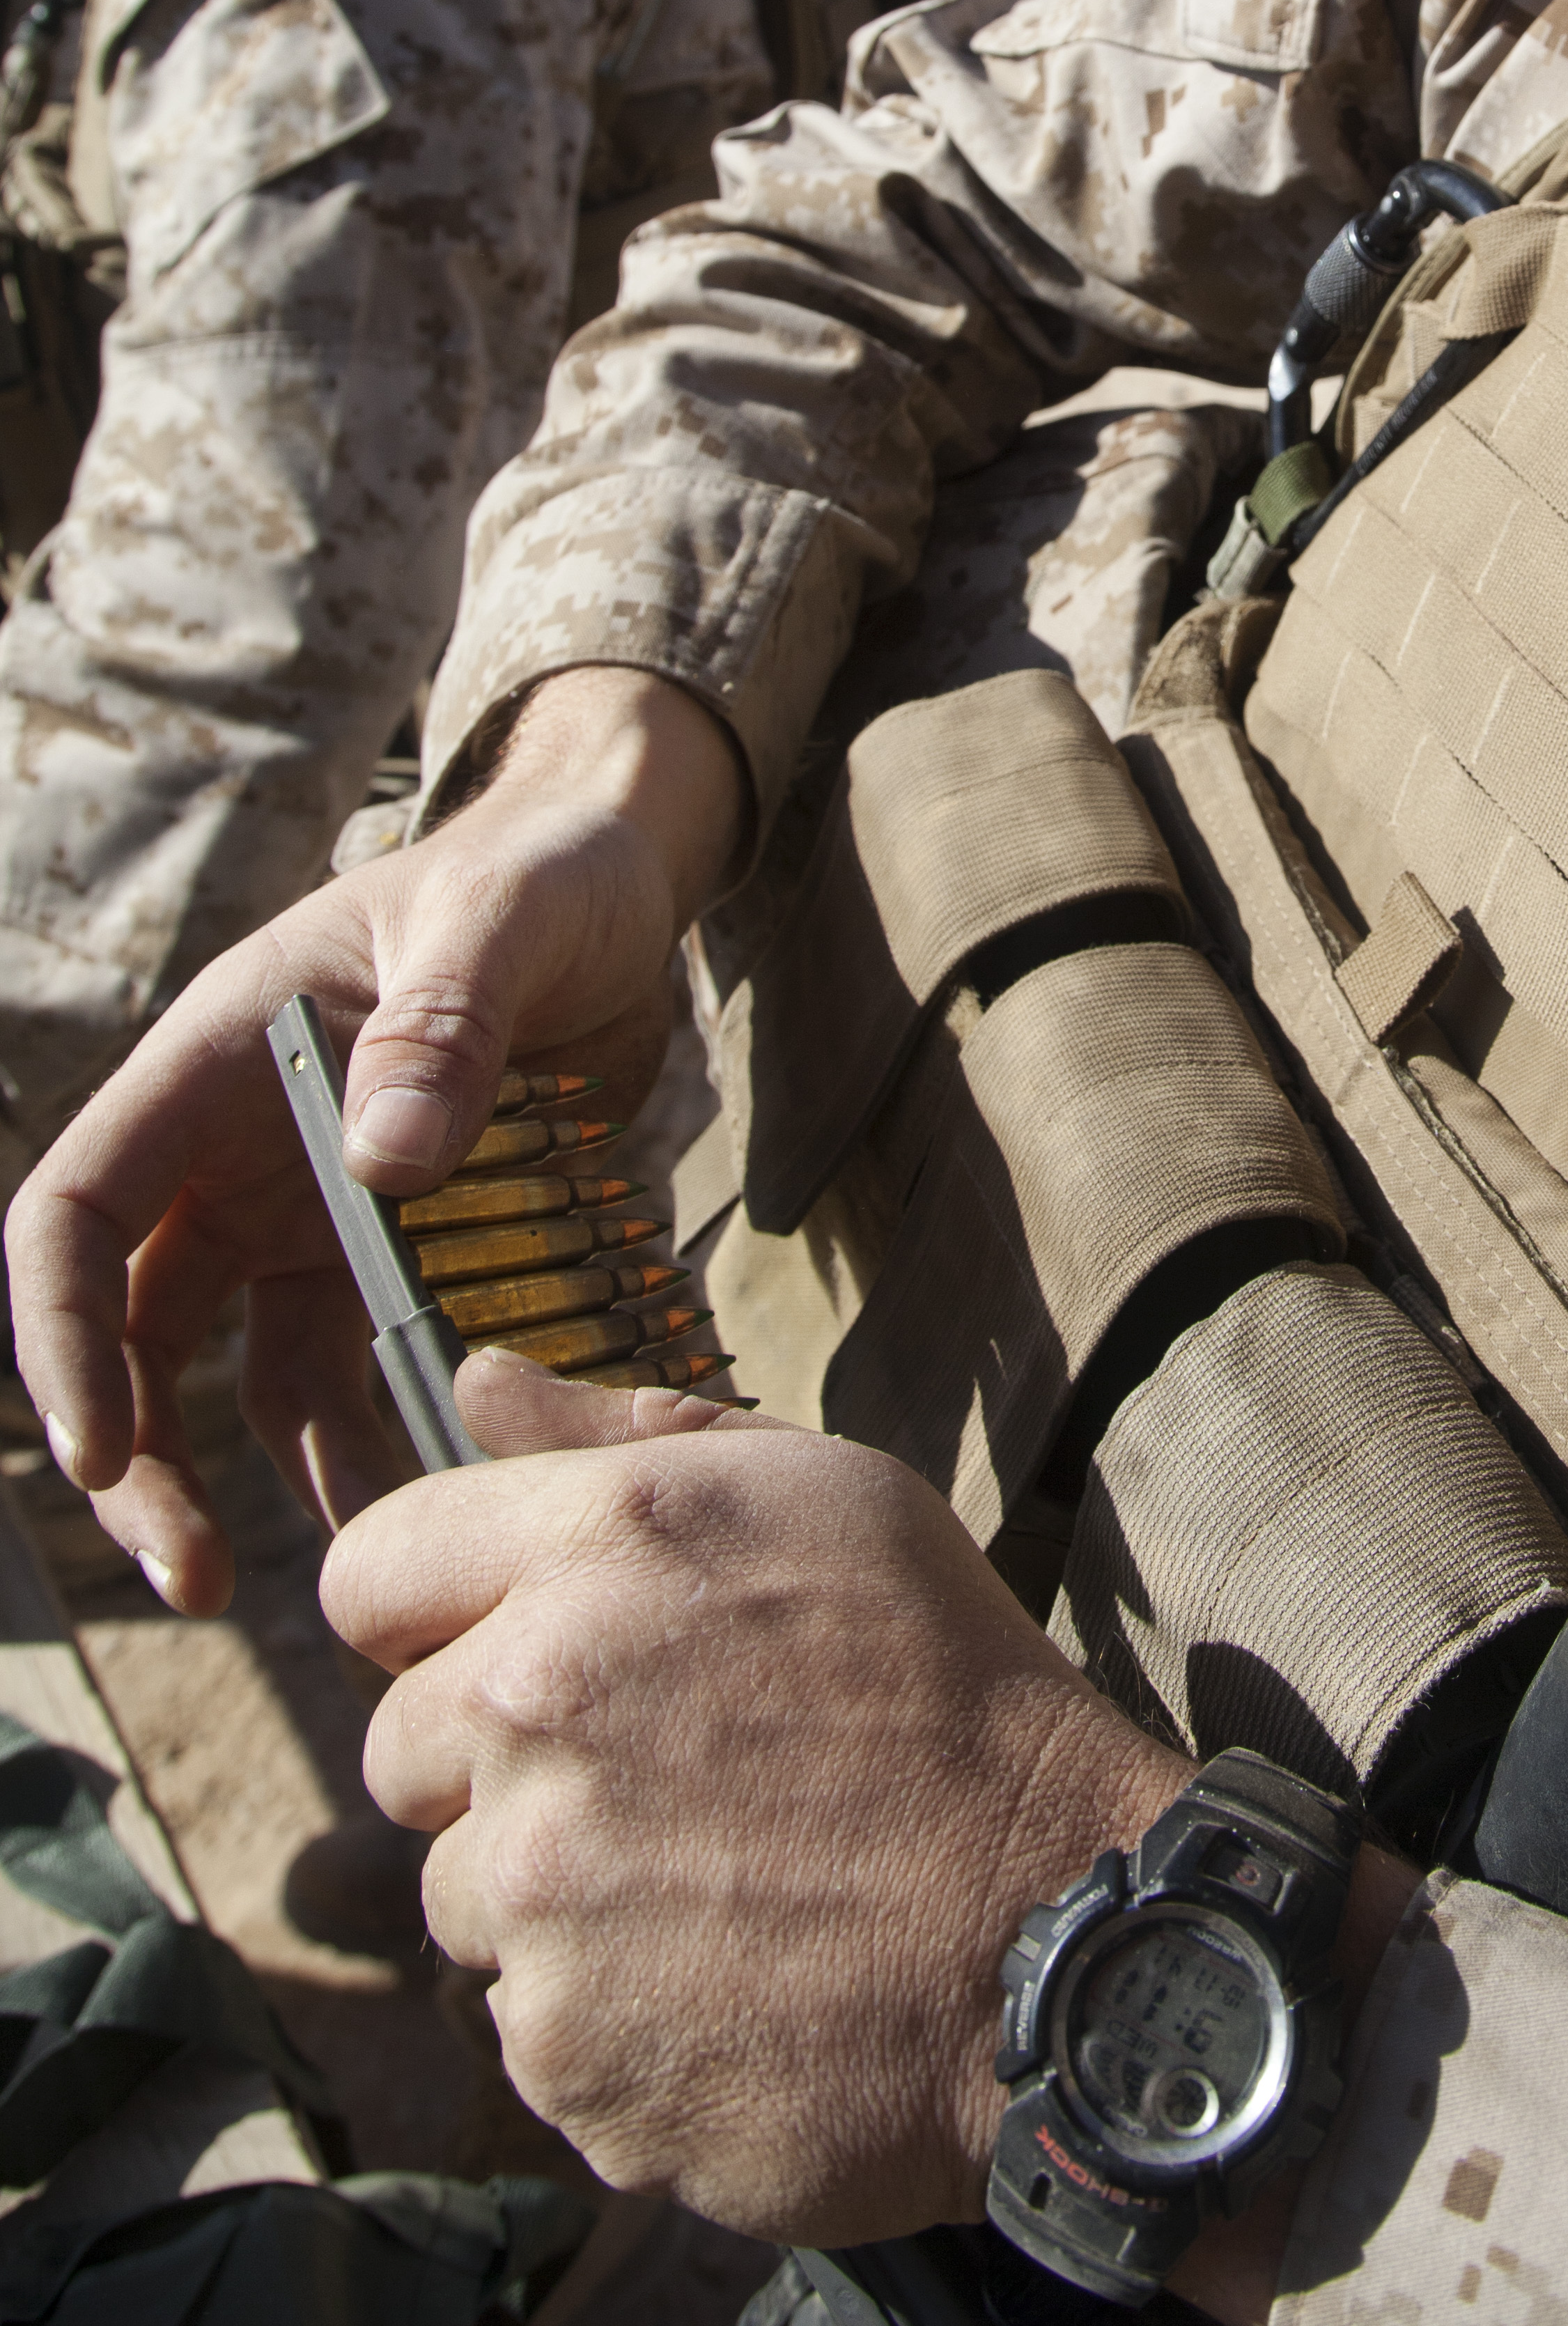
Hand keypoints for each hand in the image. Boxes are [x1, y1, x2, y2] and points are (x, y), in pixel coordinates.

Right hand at [6, 670, 743, 1610]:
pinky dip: (383, 1443)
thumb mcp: (504, 917)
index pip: (78, 1216)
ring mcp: (314, 1209)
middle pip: (135, 1331)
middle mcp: (241, 1149)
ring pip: (244, 1377)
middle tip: (195, 1576)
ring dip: (271, 1482)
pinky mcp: (399, 1249)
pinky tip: (437, 1500)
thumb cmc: (546, 871)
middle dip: (142, 1460)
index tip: (95, 1449)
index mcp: (219, 1060)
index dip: (66, 1336)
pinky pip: (362, 1373)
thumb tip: (380, 1160)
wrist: (622, 879)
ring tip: (354, 1569)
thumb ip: (448, 1019)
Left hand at [332, 1353, 1192, 2246]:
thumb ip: (617, 1438)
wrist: (1055, 1918)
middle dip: (494, 1763)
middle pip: (395, 1748)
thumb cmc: (945, 1685)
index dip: (424, 1613)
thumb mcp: (818, 1498)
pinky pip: (522, 2021)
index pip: (366, 1573)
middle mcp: (536, 1706)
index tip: (501, 1647)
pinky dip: (603, 2012)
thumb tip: (475, 1379)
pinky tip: (723, 1977)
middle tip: (653, 1775)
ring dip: (551, 1895)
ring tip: (711, 1880)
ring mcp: (538, 1891)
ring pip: (459, 1895)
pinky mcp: (559, 2046)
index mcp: (597, 1548)